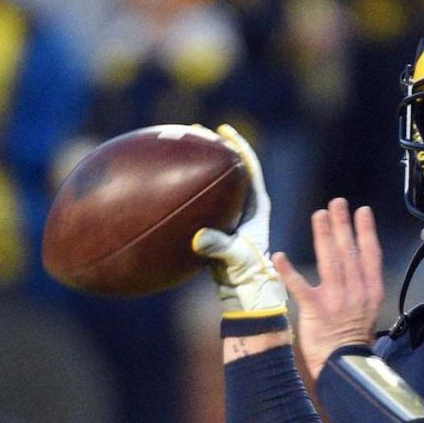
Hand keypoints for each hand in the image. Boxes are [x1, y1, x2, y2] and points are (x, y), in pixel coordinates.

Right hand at [191, 124, 287, 316]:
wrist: (244, 291)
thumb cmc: (246, 274)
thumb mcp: (234, 258)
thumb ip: (218, 246)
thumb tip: (198, 238)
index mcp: (257, 207)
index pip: (249, 168)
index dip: (238, 148)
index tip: (224, 132)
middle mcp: (245, 206)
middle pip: (230, 169)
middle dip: (214, 149)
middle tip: (196, 132)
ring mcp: (230, 215)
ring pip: (215, 183)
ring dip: (200, 166)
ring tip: (181, 147)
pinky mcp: (217, 225)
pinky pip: (202, 201)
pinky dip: (187, 190)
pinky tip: (166, 184)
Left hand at [274, 198, 383, 377]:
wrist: (344, 365)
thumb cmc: (353, 339)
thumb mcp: (368, 311)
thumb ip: (362, 288)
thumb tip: (355, 267)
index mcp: (371, 290)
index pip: (370, 254)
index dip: (366, 231)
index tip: (362, 211)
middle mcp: (356, 290)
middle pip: (349, 251)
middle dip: (342, 225)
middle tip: (337, 203)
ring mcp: (336, 299)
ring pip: (330, 260)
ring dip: (323, 235)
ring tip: (319, 215)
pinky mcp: (315, 309)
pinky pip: (300, 286)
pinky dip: (289, 271)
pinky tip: (279, 256)